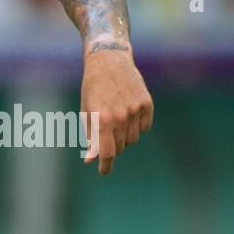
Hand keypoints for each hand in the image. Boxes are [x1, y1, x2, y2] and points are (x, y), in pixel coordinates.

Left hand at [80, 47, 153, 174]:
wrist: (109, 62)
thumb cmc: (92, 89)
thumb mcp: (86, 113)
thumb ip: (90, 137)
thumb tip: (90, 160)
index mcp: (102, 120)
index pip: (107, 153)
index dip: (105, 165)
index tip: (103, 171)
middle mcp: (121, 116)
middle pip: (120, 147)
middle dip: (112, 147)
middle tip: (106, 137)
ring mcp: (136, 110)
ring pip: (133, 139)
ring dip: (124, 137)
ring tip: (116, 122)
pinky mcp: (147, 104)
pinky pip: (145, 128)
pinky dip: (137, 128)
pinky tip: (129, 116)